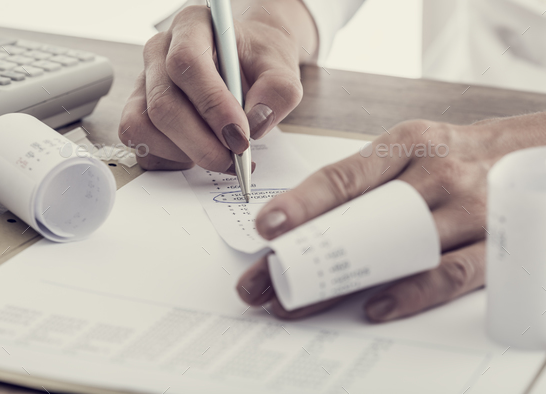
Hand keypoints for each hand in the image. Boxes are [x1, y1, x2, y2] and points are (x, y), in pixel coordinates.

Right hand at [118, 1, 316, 171]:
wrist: (247, 64)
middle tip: (234, 159)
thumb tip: (256, 123)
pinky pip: (141, 143)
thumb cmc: (258, 61)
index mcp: (192, 26)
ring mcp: (144, 83)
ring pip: (144, 127)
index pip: (187, 63)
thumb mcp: (282, 66)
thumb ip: (278, 90)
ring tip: (220, 154)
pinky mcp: (138, 111)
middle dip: (201, 143)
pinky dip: (170, 159)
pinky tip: (198, 153)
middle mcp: (159, 52)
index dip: (212, 105)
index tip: (239, 136)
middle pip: (163, 104)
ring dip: (185, 153)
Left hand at [236, 113, 545, 320]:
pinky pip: (449, 274)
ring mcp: (468, 209)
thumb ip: (364, 179)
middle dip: (306, 257)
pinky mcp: (492, 242)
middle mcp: (437, 173)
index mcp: (406, 144)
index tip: (267, 228)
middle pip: (362, 220)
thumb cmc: (450, 156)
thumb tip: (304, 220)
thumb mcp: (408, 150)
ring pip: (398, 250)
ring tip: (302, 304)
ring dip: (344, 283)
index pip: (345, 176)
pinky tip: (374, 307)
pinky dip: (410, 293)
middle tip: (263, 284)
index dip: (303, 203)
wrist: (523, 154)